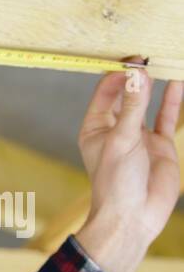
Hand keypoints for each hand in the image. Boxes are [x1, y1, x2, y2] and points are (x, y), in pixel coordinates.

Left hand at [73, 59, 181, 271]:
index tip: (133, 58)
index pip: (105, 92)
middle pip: (126, 94)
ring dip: (155, 84)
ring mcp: (139, 136)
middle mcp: (116, 129)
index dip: (117, 73)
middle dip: (136, 75)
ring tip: (164, 60)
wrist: (133, 217)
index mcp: (95, 129)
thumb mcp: (122, 140)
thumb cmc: (115, 183)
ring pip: (148, 102)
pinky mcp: (160, 144)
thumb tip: (136, 74)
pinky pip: (167, 116)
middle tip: (149, 53)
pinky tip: (177, 81)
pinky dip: (172, 99)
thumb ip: (132, 107)